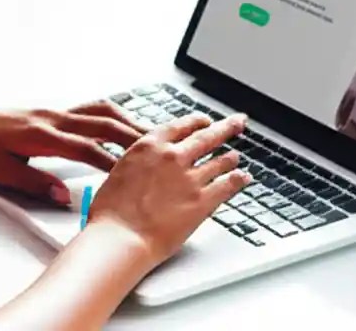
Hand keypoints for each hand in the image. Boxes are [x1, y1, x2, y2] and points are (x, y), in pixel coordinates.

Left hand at [0, 102, 148, 204]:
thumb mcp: (0, 172)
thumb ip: (34, 184)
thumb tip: (64, 197)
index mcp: (41, 135)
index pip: (87, 148)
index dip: (113, 162)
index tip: (134, 174)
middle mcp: (53, 118)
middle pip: (103, 123)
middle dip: (134, 137)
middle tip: (160, 149)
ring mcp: (54, 111)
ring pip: (101, 110)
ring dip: (128, 120)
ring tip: (151, 134)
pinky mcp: (53, 110)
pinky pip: (90, 107)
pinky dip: (112, 113)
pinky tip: (123, 121)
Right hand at [87, 114, 252, 266]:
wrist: (119, 236)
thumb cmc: (112, 211)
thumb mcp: (121, 172)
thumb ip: (142, 162)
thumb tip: (152, 165)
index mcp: (150, 145)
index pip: (181, 125)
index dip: (197, 121)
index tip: (205, 121)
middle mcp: (173, 156)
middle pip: (208, 136)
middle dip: (226, 127)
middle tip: (237, 122)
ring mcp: (190, 178)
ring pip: (221, 160)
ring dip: (230, 158)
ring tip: (236, 157)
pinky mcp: (202, 201)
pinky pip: (229, 185)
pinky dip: (239, 179)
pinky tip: (243, 178)